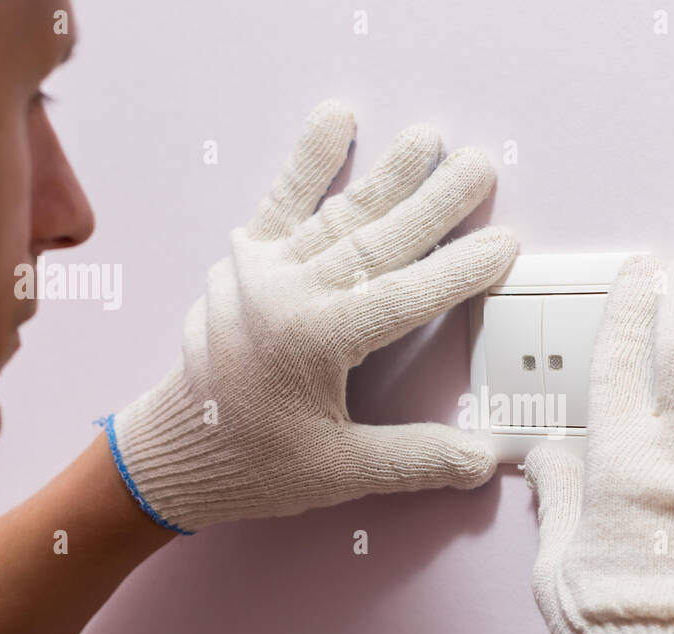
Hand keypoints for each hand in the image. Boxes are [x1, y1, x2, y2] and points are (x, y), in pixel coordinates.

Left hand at [102, 101, 516, 532]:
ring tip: (428, 139)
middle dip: (434, 201)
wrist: (170, 455)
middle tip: (479, 166)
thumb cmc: (251, 465)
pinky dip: (307, 161)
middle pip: (378, 239)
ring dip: (387, 175)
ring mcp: (260, 271)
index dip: (459, 270)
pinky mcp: (242, 263)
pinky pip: (279, 202)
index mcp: (315, 341)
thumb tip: (481, 459)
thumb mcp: (342, 472)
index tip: (503, 245)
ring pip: (338, 213)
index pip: (405, 295)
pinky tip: (334, 121)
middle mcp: (287, 293)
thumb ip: (417, 460)